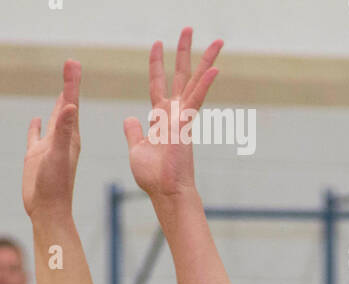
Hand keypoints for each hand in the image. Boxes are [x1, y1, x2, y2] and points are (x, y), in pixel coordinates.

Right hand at [23, 60, 81, 222]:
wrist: (47, 211)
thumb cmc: (55, 186)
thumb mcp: (58, 155)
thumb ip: (62, 131)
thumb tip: (70, 106)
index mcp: (70, 136)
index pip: (71, 102)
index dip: (71, 82)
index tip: (72, 63)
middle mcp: (61, 138)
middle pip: (66, 105)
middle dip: (68, 85)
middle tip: (71, 65)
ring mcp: (48, 147)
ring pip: (54, 119)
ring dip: (58, 103)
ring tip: (62, 88)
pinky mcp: (35, 157)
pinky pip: (36, 136)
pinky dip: (36, 126)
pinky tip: (35, 119)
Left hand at [123, 28, 221, 202]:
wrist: (164, 191)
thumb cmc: (152, 175)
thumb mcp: (136, 149)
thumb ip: (134, 132)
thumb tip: (130, 118)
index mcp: (160, 117)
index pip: (157, 84)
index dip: (156, 65)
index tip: (156, 44)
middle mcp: (174, 113)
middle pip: (180, 75)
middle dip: (184, 52)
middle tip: (188, 29)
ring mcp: (182, 117)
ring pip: (195, 81)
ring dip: (205, 60)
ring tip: (218, 40)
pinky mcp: (187, 124)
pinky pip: (198, 100)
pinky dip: (206, 84)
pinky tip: (215, 68)